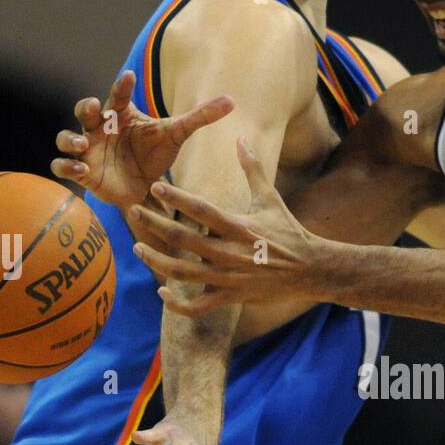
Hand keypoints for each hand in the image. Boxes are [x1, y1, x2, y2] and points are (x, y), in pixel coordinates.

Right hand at [51, 70, 233, 217]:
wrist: (146, 188)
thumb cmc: (155, 154)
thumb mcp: (177, 135)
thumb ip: (200, 117)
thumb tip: (231, 101)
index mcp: (121, 114)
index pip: (118, 95)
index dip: (120, 86)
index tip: (128, 76)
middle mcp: (100, 128)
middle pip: (84, 111)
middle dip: (84, 108)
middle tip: (93, 109)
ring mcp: (88, 149)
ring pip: (65, 138)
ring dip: (69, 140)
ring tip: (82, 146)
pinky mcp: (83, 172)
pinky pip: (63, 166)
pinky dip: (66, 166)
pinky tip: (80, 169)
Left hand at [129, 138, 322, 315]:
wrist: (311, 270)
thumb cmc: (288, 231)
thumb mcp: (271, 198)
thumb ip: (252, 168)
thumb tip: (241, 138)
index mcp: (239, 226)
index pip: (201, 210)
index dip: (176, 198)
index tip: (154, 187)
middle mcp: (230, 253)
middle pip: (183, 239)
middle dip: (154, 224)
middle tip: (133, 210)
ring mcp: (229, 278)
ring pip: (182, 274)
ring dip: (155, 261)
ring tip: (137, 247)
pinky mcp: (231, 297)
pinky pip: (198, 306)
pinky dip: (177, 304)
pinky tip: (162, 292)